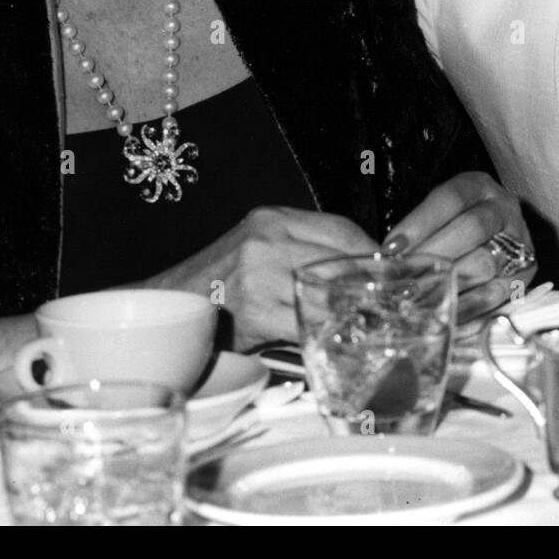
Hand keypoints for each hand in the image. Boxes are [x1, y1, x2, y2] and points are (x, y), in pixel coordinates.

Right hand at [154, 206, 377, 350]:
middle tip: (393, 304)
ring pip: (329, 294)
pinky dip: (327, 335)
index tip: (391, 273)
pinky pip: (306, 325)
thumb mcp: (257, 246)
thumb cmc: (217, 279)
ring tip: (374, 325)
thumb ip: (299, 247)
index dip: (372, 253)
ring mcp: (259, 275)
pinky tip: (338, 341)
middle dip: (371, 285)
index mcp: (272, 218)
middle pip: (341, 260)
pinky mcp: (255, 312)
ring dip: (356, 313)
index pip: (341, 228)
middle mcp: (267, 239)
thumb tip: (358, 266)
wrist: (166, 304)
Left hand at [383, 172, 535, 320]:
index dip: (419, 223)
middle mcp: (504, 208)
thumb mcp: (438, 214)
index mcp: (478, 186)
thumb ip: (415, 231)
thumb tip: (381, 256)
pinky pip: (500, 292)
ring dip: (450, 283)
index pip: (450, 197)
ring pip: (486, 261)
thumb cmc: (453, 226)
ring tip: (420, 300)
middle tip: (404, 279)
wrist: (496, 238)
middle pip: (472, 228)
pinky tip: (448, 315)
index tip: (392, 248)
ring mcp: (520, 240)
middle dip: (433, 255)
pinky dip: (471, 306)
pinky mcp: (527, 273)